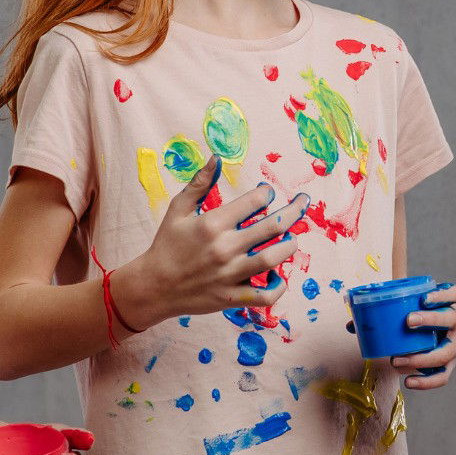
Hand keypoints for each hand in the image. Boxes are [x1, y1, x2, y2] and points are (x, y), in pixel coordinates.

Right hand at [112, 155, 309, 323]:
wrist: (153, 286)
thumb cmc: (166, 245)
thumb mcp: (178, 210)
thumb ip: (199, 184)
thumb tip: (216, 158)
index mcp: (213, 224)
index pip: (254, 202)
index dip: (266, 193)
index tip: (267, 193)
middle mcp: (225, 248)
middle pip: (273, 227)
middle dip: (294, 211)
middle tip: (303, 203)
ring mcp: (230, 274)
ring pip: (273, 258)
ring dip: (289, 246)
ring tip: (292, 238)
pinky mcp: (231, 296)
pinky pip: (264, 295)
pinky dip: (277, 287)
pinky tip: (278, 276)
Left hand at [387, 283, 455, 390]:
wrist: (417, 339)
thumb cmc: (407, 321)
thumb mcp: (397, 314)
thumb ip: (377, 315)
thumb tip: (352, 326)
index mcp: (445, 304)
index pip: (453, 293)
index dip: (442, 294)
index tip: (423, 298)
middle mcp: (454, 324)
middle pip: (453, 318)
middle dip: (431, 319)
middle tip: (407, 322)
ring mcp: (453, 345)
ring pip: (448, 352)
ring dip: (423, 357)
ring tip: (396, 359)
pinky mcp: (447, 365)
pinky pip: (442, 376)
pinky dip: (426, 382)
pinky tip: (408, 382)